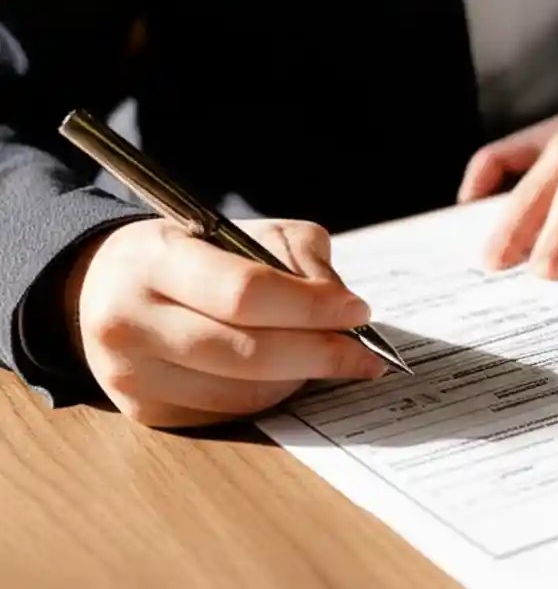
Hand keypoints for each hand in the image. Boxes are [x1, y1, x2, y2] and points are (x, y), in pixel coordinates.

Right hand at [69, 218, 384, 427]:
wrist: (104, 287)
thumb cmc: (190, 253)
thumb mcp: (239, 230)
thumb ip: (297, 257)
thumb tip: (344, 309)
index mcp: (153, 260)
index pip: (244, 293)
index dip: (310, 307)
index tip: (358, 311)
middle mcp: (131, 322)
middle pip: (247, 354)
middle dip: (320, 354)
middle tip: (365, 354)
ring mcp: (133, 376)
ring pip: (244, 393)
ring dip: (301, 377)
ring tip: (327, 357)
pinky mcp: (146, 412)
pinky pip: (230, 414)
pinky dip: (272, 395)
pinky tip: (287, 373)